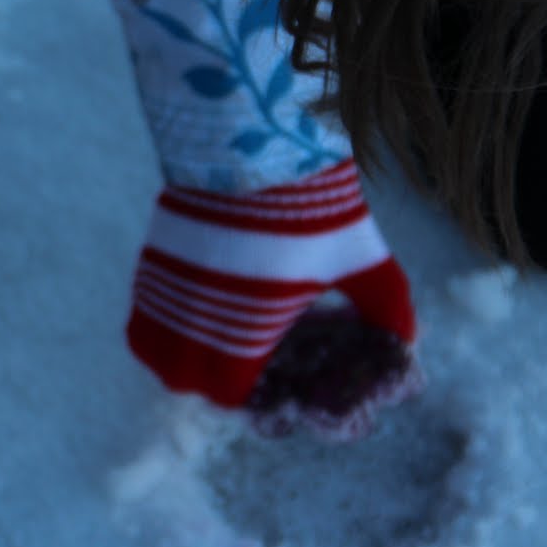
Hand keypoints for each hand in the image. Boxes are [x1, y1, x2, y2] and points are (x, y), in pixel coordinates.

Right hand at [126, 159, 419, 428]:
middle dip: (211, 382)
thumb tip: (407, 342)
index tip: (269, 385)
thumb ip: (388, 308)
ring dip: (174, 358)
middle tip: (237, 367)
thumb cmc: (315, 211)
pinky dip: (154, 325)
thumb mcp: (363, 260)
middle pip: (183, 380)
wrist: (255, 148)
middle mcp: (197, 315)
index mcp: (247, 327)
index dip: (251, 398)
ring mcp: (167, 287)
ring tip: (203, 347)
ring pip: (150, 349)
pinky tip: (185, 312)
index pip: (230, 393)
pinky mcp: (152, 258)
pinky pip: (138, 313)